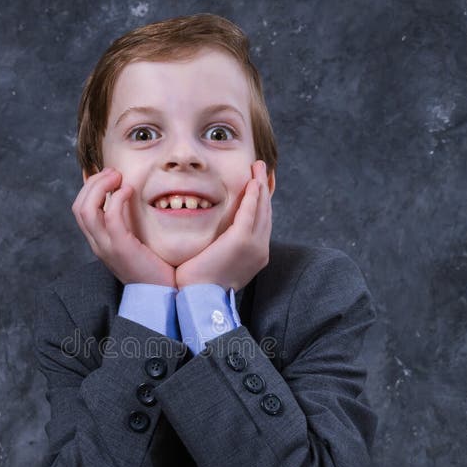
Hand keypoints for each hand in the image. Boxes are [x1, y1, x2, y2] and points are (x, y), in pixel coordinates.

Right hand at [72, 167, 176, 286]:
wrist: (161, 297)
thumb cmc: (153, 270)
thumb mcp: (135, 243)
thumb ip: (128, 224)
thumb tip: (128, 198)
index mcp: (99, 243)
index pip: (80, 209)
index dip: (89, 187)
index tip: (108, 175)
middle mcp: (97, 244)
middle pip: (79, 206)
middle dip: (93, 182)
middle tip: (113, 172)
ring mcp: (106, 247)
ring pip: (87, 209)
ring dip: (101, 186)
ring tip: (118, 177)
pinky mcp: (121, 248)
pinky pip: (111, 216)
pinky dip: (117, 198)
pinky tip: (129, 190)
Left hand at [175, 161, 272, 291]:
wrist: (200, 299)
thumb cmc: (201, 285)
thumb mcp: (218, 263)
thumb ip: (222, 246)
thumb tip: (215, 237)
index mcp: (254, 255)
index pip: (262, 223)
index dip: (262, 202)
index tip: (260, 186)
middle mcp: (260, 250)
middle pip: (266, 213)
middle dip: (265, 189)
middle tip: (262, 169)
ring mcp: (254, 246)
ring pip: (261, 209)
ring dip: (261, 186)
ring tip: (259, 167)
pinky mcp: (242, 241)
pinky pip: (250, 212)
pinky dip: (253, 195)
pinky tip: (253, 181)